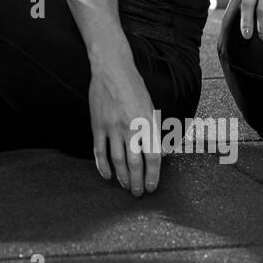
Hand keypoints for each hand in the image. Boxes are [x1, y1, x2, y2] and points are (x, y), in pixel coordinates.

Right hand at [88, 67, 159, 196]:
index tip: (152, 186)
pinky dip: (102, 165)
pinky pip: (99, 150)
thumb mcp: (152, 107)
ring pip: (117, 160)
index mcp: (148, 123)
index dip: (153, 175)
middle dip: (137, 181)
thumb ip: (157, 131)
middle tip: (138, 193)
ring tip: (126, 186)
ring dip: (122, 176)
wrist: (111, 69)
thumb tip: (164, 153)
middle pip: (135, 162)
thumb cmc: (134, 87)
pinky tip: (107, 175)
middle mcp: (131, 127)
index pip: (153, 157)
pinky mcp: (98, 125)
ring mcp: (112, 127)